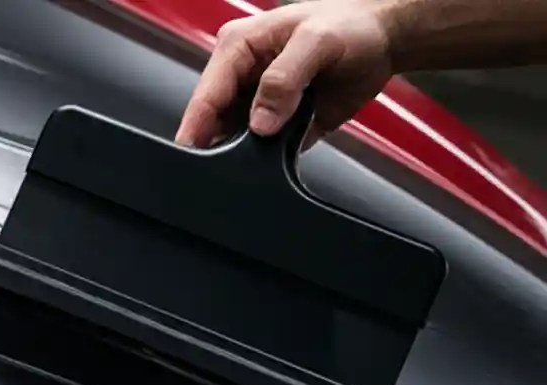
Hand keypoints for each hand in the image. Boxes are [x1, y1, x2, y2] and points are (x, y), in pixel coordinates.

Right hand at [175, 0, 399, 148]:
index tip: (194, 155)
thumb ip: (284, 78)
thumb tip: (259, 121)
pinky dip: (269, 160)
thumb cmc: (350, 25)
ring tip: (260, 159)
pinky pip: (265, 150)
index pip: (205, 94)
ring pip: (236, 139)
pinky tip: (279, 159)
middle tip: (231, 164)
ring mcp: (259, 102)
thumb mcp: (317, 41)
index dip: (196, 127)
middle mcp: (243, 76)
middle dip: (219, 144)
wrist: (384, 39)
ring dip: (245, 154)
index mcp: (238, 48)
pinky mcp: (278, 123)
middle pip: (213, 121)